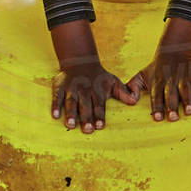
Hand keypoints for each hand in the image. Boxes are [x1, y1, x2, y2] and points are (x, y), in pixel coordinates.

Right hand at [48, 18, 136, 133]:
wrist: (81, 61)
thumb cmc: (99, 77)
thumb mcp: (113, 82)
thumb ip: (123, 93)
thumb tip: (135, 101)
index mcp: (97, 92)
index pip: (99, 105)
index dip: (99, 115)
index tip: (100, 126)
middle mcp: (84, 91)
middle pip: (85, 106)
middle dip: (86, 118)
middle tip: (87, 130)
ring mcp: (71, 89)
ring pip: (71, 102)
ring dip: (70, 113)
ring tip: (70, 124)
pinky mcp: (60, 87)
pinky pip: (57, 97)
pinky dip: (55, 105)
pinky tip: (55, 115)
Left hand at [127, 16, 190, 121]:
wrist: (174, 50)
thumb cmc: (156, 68)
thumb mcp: (141, 75)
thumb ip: (132, 87)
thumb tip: (128, 100)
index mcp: (157, 83)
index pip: (156, 97)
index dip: (157, 107)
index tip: (158, 118)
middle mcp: (170, 81)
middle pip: (171, 95)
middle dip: (172, 106)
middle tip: (173, 118)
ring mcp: (183, 78)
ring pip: (185, 90)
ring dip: (188, 100)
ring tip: (190, 111)